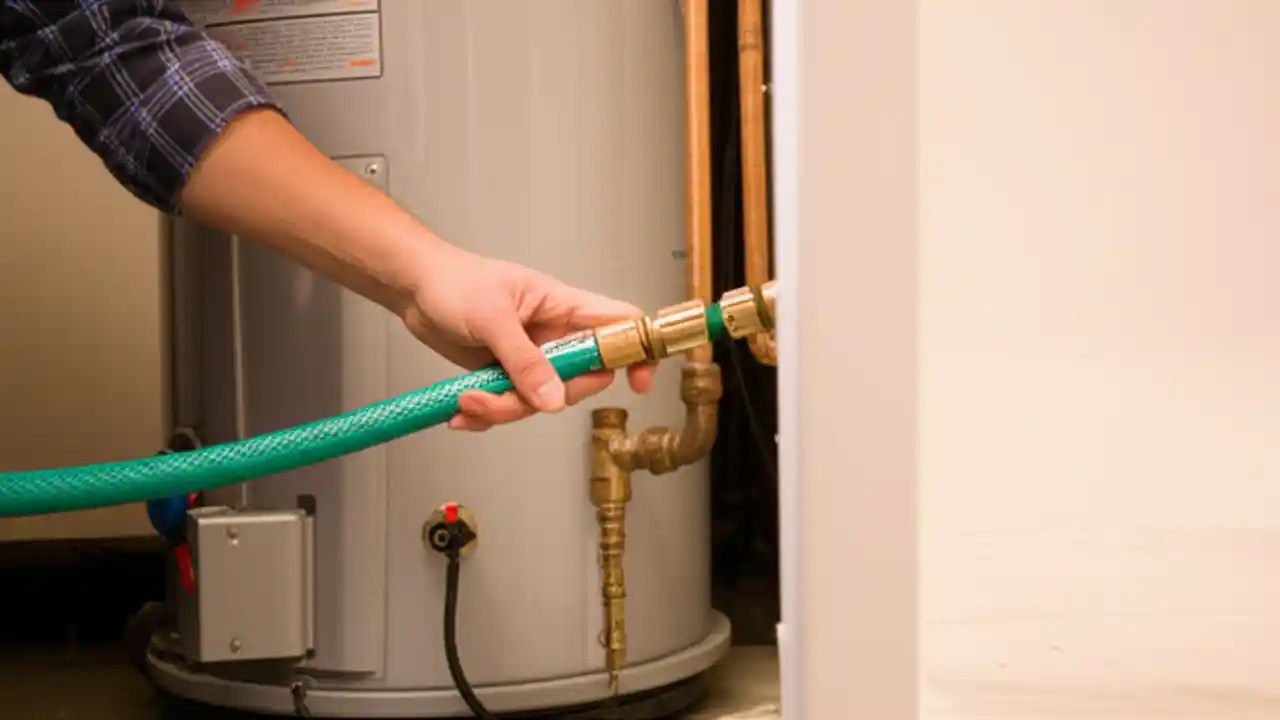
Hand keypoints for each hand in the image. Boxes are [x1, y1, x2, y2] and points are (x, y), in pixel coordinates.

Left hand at [401, 243, 654, 430]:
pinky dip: (486, 413)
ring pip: (540, 401)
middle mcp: (553, 335)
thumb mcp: (492, 319)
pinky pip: (511, 406)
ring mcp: (530, 358)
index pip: (618, 325)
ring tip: (469, 399)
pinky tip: (463, 408)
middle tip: (512, 394)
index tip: (639, 380)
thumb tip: (553, 399)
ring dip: (503, 408)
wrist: (414, 288)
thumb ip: (524, 361)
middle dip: (546, 397)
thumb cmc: (455, 282)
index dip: (637, 350)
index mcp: (563, 306)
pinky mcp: (505, 374)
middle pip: (581, 379)